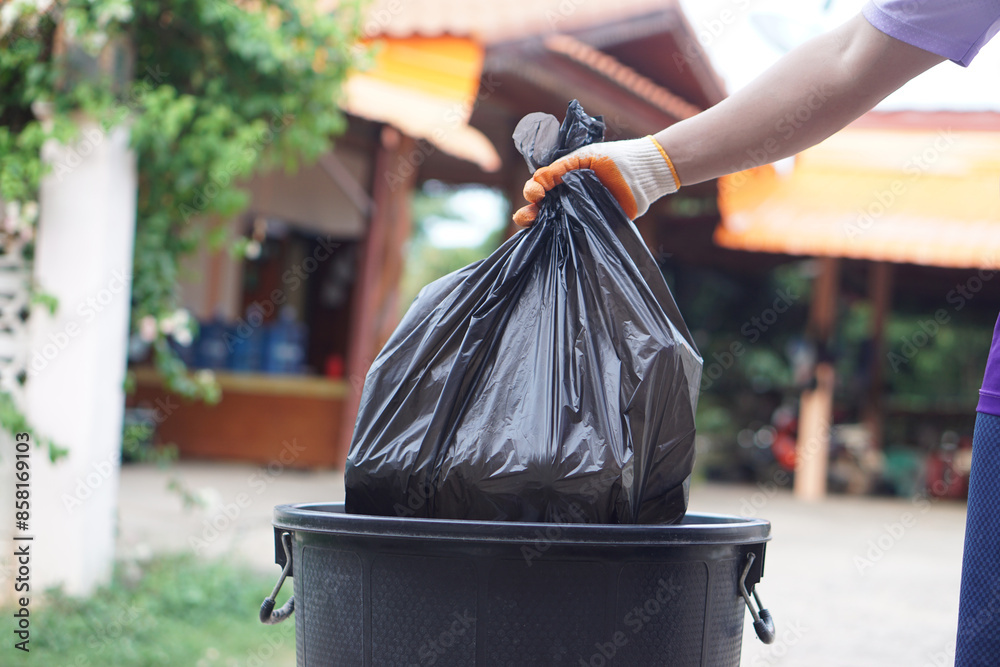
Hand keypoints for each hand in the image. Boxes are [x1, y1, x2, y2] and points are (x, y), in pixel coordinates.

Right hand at [512, 136, 679, 226]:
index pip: (538, 187)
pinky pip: (574, 234)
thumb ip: (560, 169)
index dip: (531, 191)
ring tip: (533, 228)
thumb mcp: (584, 158)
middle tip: (526, 217)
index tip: (535, 194)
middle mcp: (567, 197)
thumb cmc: (615, 159)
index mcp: (562, 179)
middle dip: (527, 213)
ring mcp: (579, 212)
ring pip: (552, 223)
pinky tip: (554, 238)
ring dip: (539, 227)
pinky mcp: (593, 226)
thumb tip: (537, 180)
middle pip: (539, 209)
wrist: (644, 173)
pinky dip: (562, 237)